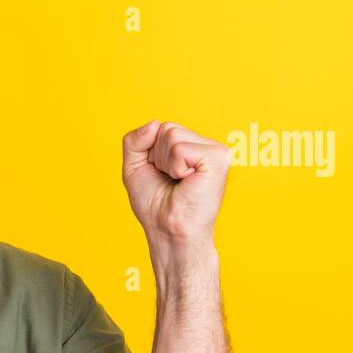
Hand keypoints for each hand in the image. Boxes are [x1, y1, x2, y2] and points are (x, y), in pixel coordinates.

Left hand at [121, 120, 229, 245]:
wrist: (167, 230)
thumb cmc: (155, 205)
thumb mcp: (134, 167)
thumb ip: (134, 141)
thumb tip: (154, 122)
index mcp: (190, 146)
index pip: (161, 127)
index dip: (150, 153)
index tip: (160, 175)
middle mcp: (205, 146)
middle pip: (166, 128)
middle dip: (156, 157)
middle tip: (170, 181)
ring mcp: (214, 150)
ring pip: (171, 135)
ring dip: (165, 164)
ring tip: (178, 182)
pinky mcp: (218, 158)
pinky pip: (179, 149)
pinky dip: (175, 168)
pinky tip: (187, 182)